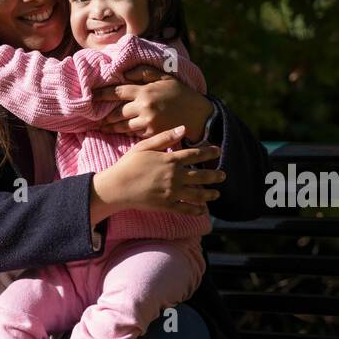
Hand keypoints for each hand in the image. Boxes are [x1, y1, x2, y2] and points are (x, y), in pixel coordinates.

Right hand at [91, 127, 224, 217]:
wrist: (116, 187)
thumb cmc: (128, 165)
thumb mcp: (144, 146)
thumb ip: (165, 138)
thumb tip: (183, 128)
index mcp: (170, 160)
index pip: (195, 155)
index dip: (209, 152)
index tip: (218, 152)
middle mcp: (174, 176)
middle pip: (201, 175)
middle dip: (214, 175)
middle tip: (223, 176)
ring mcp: (171, 192)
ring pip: (196, 194)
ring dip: (209, 194)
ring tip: (217, 194)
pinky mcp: (166, 205)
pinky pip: (185, 208)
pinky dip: (195, 210)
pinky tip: (202, 210)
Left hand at [95, 67, 214, 140]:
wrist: (198, 115)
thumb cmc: (181, 94)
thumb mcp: (165, 77)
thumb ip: (144, 73)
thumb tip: (124, 73)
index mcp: (145, 90)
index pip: (117, 91)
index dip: (102, 94)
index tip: (91, 95)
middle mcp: (144, 106)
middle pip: (116, 112)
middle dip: (104, 115)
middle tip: (94, 117)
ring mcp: (147, 121)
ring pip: (121, 126)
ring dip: (110, 127)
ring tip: (102, 127)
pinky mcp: (151, 134)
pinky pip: (133, 134)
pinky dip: (125, 133)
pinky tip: (119, 132)